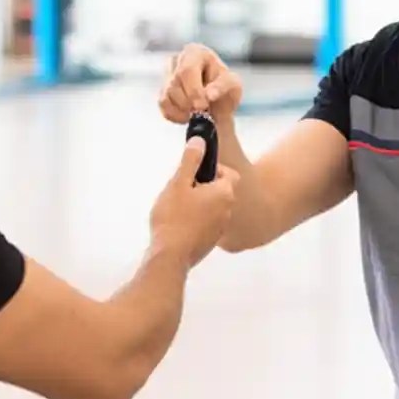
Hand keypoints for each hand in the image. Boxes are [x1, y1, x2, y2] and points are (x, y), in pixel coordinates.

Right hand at [150, 137, 238, 266]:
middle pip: (220, 189)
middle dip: (202, 186)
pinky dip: (196, 219)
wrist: (170, 257)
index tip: (193, 173)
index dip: (212, 169)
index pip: (228, 172)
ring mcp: (220, 227)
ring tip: (177, 207)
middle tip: (181, 189)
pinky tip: (178, 223)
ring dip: (199, 203)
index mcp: (224, 193)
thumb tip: (200, 141)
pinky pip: (207, 222)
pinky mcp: (211, 241)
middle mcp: (228, 210)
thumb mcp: (178, 183)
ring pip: (213, 206)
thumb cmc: (174, 218)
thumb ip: (190, 160)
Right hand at [159, 44, 243, 123]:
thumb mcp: (232, 85)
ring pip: (167, 96)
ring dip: (184, 110)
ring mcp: (167, 77)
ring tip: (199, 112)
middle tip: (201, 111)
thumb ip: (222, 87)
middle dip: (189, 102)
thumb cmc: (226, 89)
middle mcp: (177, 60)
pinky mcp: (162, 93)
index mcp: (195, 52)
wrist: (218, 104)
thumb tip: (208, 95)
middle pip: (175, 84)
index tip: (203, 106)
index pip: (187, 70)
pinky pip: (164, 106)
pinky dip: (177, 115)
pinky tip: (188, 115)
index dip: (193, 90)